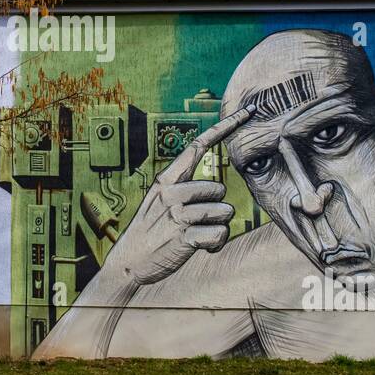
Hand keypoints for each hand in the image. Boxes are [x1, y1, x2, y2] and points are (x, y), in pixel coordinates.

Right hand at [107, 106, 254, 286]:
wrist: (127, 262)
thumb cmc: (150, 231)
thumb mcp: (159, 201)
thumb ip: (183, 188)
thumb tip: (217, 188)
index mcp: (166, 180)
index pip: (198, 145)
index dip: (225, 127)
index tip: (247, 112)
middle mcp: (171, 192)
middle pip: (219, 190)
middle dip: (216, 208)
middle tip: (196, 222)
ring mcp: (176, 214)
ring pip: (224, 213)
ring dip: (216, 228)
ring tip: (196, 235)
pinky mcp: (184, 237)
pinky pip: (219, 234)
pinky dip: (215, 244)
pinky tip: (199, 248)